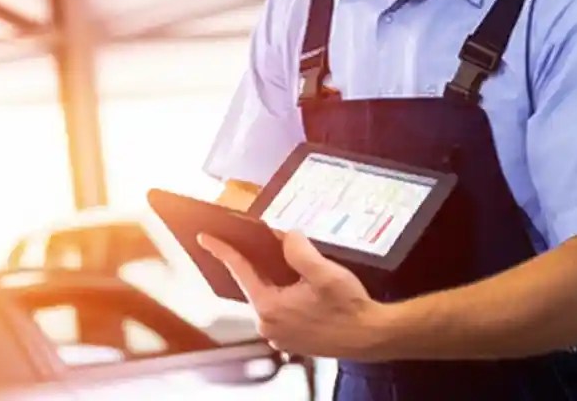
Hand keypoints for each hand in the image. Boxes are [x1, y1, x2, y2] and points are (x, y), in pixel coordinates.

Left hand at [197, 230, 393, 360]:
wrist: (369, 335)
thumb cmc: (348, 309)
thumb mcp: (323, 272)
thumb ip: (298, 250)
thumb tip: (285, 236)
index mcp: (270, 307)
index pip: (240, 271)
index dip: (222, 251)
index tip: (206, 238)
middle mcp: (269, 325)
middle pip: (256, 284)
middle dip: (264, 265)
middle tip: (282, 251)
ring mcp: (279, 335)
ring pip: (270, 297)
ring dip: (280, 282)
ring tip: (305, 275)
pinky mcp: (291, 339)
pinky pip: (281, 311)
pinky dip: (288, 297)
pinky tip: (307, 291)